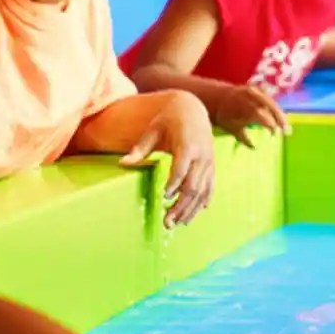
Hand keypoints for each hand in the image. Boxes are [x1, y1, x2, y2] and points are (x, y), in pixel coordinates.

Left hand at [119, 92, 214, 227]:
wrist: (192, 109)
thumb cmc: (169, 119)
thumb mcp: (153, 129)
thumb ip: (140, 148)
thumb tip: (122, 163)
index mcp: (188, 145)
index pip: (182, 169)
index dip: (174, 185)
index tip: (164, 197)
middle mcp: (202, 156)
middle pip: (193, 187)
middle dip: (180, 207)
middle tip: (167, 223)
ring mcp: (209, 163)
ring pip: (202, 192)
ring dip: (190, 210)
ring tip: (176, 224)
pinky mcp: (211, 167)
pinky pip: (209, 189)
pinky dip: (201, 203)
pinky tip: (192, 215)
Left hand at [213, 84, 289, 147]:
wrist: (217, 97)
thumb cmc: (224, 116)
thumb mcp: (232, 128)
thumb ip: (244, 138)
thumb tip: (254, 148)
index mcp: (247, 108)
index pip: (264, 117)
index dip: (272, 126)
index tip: (275, 134)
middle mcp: (252, 97)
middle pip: (272, 107)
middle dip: (280, 119)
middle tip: (287, 131)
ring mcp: (255, 91)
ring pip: (272, 102)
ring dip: (280, 113)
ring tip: (285, 124)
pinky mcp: (256, 88)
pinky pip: (268, 96)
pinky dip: (274, 106)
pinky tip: (279, 114)